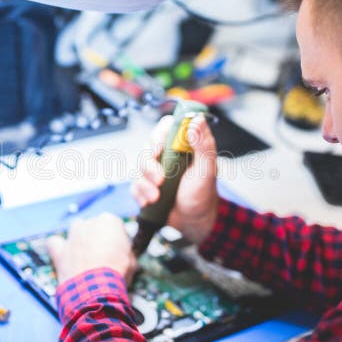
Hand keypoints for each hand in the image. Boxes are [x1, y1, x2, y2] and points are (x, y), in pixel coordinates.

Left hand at [47, 213, 136, 284]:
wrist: (96, 289)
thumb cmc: (116, 273)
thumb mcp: (132, 260)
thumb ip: (126, 251)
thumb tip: (125, 254)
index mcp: (109, 221)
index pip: (115, 225)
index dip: (118, 239)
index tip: (119, 250)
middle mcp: (89, 223)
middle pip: (95, 226)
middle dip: (98, 237)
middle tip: (104, 255)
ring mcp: (72, 235)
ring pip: (76, 229)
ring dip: (80, 238)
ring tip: (86, 255)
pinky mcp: (60, 249)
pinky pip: (55, 242)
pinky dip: (58, 247)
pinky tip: (64, 254)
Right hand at [131, 115, 218, 244]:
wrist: (194, 221)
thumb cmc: (203, 194)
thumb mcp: (207, 169)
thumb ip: (204, 144)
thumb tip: (197, 120)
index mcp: (182, 145)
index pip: (165, 127)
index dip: (158, 134)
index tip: (158, 148)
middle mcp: (166, 154)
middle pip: (147, 148)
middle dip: (149, 165)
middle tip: (160, 180)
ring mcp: (154, 170)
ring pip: (138, 167)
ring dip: (144, 183)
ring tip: (156, 197)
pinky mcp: (145, 185)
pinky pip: (134, 185)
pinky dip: (139, 194)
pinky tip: (149, 202)